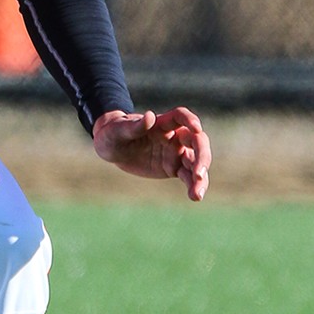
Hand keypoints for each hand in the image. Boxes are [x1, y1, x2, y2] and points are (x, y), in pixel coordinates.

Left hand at [92, 107, 210, 202]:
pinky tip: (195, 196)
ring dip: (201, 177)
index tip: (196, 128)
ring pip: (196, 162)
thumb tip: (150, 116)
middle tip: (199, 173)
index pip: (181, 117)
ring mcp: (175, 152)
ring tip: (197, 194)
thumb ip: (134, 126)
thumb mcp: (118, 130)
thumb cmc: (113, 133)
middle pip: (197, 141)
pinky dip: (193, 186)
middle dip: (202, 156)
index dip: (191, 120)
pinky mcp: (173, 167)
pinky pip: (188, 176)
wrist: (112, 148)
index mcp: (161, 123)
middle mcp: (174, 136)